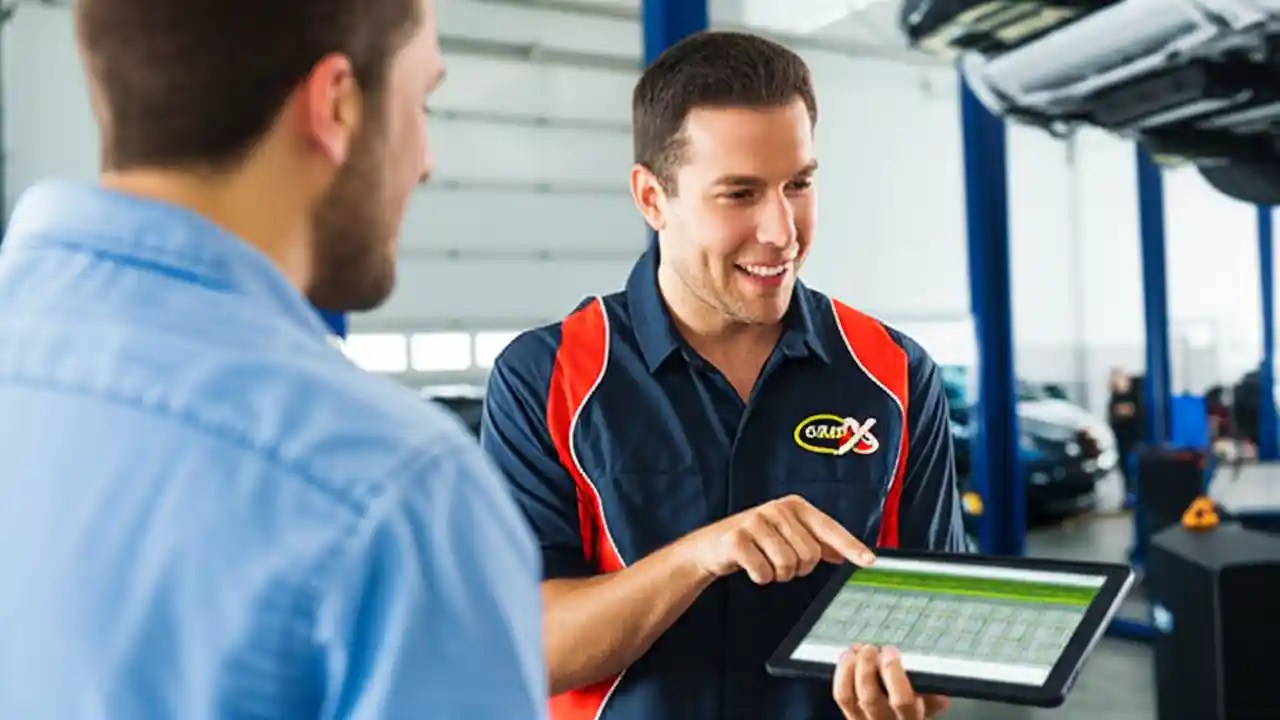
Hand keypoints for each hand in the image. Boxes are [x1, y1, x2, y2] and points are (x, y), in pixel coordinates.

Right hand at [681, 494, 875, 584]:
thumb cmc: (757, 540)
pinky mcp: (737, 538)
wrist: (714, 545)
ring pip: (788, 565)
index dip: (850, 546)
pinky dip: (760, 577)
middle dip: (798, 568)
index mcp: (795, 506)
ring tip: (766, 562)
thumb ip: (817, 541)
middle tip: (781, 561)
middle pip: (809, 555)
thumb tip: (845, 553)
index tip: (870, 561)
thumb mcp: (788, 535)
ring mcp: (756, 521)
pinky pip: (763, 572)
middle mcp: (778, 509)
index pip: (829, 529)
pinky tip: (750, 566)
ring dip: (778, 574)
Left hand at [834, 645, 949, 719]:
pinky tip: (848, 657)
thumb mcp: (926, 711)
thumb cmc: (910, 716)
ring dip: (850, 669)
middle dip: (867, 668)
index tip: (891, 652)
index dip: (893, 674)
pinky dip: (841, 673)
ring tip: (856, 650)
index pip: (902, 700)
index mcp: (909, 719)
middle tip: (870, 648)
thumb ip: (931, 702)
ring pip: (848, 696)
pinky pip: (841, 695)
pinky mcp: (849, 715)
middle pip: (870, 697)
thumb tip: (941, 695)